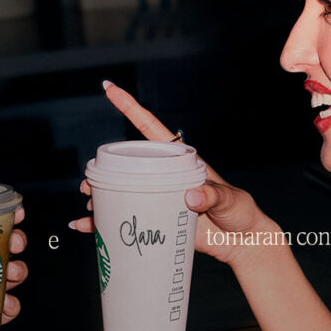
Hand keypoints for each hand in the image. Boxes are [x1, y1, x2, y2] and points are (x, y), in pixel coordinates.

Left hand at [0, 208, 27, 330]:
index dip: (3, 218)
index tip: (15, 213)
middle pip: (2, 249)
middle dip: (16, 243)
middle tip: (14, 244)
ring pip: (7, 277)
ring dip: (17, 272)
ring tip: (11, 275)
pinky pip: (1, 312)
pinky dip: (10, 309)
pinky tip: (6, 306)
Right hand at [70, 82, 270, 264]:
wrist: (242, 242)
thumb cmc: (240, 213)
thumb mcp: (230, 200)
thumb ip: (213, 196)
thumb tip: (191, 196)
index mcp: (180, 160)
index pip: (150, 128)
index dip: (129, 107)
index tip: (109, 88)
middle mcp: (164, 175)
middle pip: (127, 163)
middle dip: (104, 168)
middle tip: (89, 182)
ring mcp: (158, 197)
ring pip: (121, 189)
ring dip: (100, 194)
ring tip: (90, 202)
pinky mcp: (157, 219)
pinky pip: (127, 217)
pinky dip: (105, 222)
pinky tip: (88, 226)